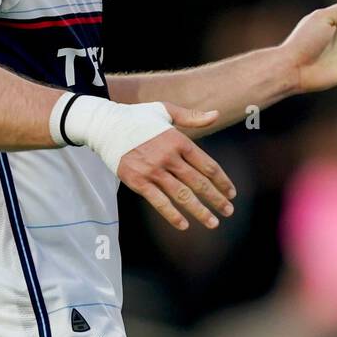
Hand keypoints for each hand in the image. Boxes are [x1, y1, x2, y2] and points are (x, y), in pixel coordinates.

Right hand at [117, 104, 235, 230]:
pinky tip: (184, 225)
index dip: (222, 181)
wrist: (106, 126)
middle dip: (216, 199)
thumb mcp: (166, 110)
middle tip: (228, 211)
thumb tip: (216, 114)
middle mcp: (169, 157)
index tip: (231, 192)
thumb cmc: (138, 118)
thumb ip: (192, 117)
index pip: (208, 165)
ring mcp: (153, 171)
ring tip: (213, 223)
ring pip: (182, 195)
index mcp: (179, 141)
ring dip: (200, 211)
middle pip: (199, 182)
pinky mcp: (138, 181)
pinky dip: (172, 215)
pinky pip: (159, 202)